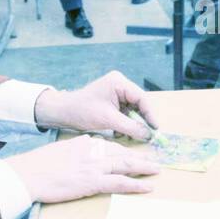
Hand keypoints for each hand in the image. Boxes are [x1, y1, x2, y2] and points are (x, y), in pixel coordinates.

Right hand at [5, 136, 159, 204]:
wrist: (28, 174)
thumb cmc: (37, 165)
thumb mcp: (59, 149)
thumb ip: (75, 147)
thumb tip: (84, 144)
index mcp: (84, 143)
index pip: (109, 145)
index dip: (123, 150)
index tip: (133, 153)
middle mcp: (92, 151)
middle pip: (121, 152)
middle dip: (139, 156)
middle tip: (154, 160)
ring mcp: (94, 166)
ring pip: (126, 164)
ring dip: (144, 167)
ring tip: (157, 170)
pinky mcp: (92, 182)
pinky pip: (120, 183)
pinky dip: (136, 185)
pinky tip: (147, 187)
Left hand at [34, 70, 157, 139]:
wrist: (64, 112)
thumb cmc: (83, 112)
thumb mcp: (108, 120)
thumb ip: (130, 127)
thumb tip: (148, 135)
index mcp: (119, 82)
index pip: (141, 98)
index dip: (150, 114)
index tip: (156, 128)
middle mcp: (119, 84)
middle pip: (139, 103)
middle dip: (142, 119)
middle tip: (149, 134)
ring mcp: (116, 92)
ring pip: (133, 109)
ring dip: (133, 123)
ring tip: (135, 136)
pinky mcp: (112, 101)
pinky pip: (125, 112)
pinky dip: (126, 123)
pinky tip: (123, 133)